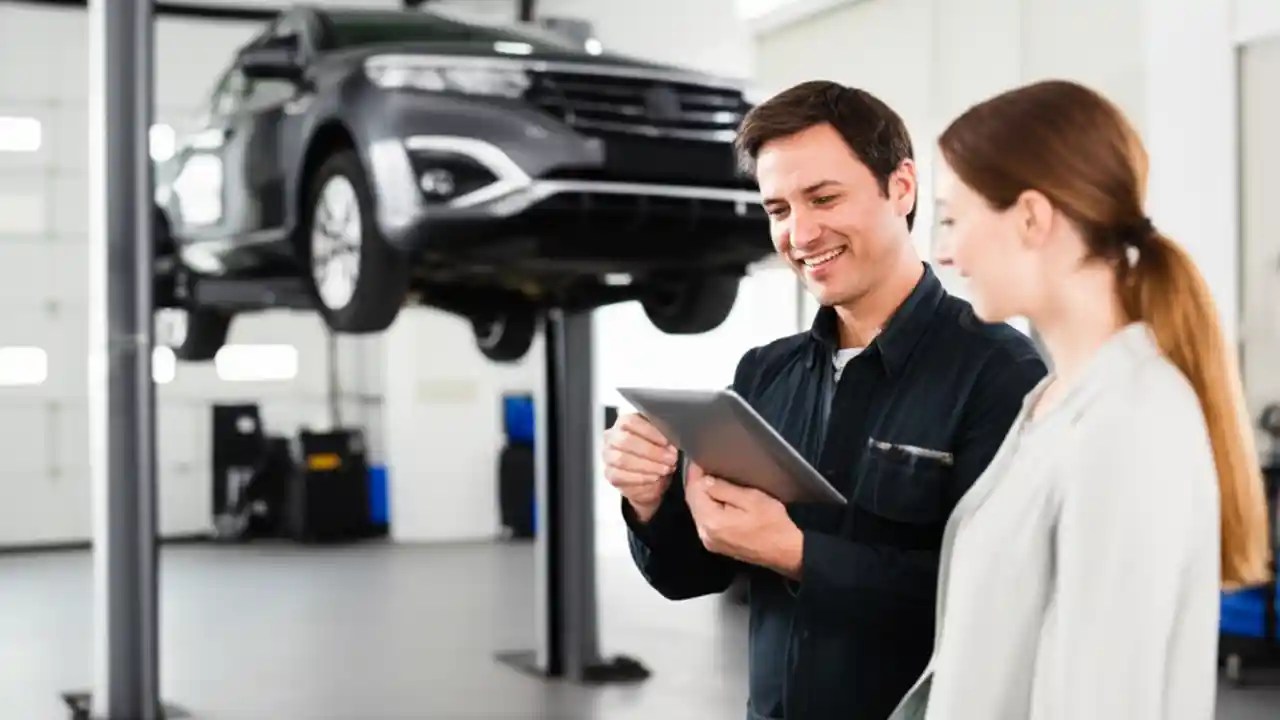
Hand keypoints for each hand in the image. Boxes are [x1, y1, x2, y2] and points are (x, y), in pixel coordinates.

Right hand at [602, 413, 679, 522]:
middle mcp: (612, 437)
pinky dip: (641, 478)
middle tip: (670, 458)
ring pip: (623, 459)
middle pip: (626, 441)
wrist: (653, 478)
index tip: (667, 441)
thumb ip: (664, 434)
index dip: (649, 431)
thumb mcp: (662, 439)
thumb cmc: (657, 453)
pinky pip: (622, 476)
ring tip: (665, 469)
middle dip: (652, 451)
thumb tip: (674, 434)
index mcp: (624, 423)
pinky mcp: (610, 475)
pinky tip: (655, 478)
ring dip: (648, 465)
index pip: (630, 422)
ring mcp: (608, 456)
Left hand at [684, 463, 804, 578]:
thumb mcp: (752, 499)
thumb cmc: (773, 524)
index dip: (694, 473)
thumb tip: (706, 480)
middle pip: (693, 502)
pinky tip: (716, 496)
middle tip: (702, 465)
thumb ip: (725, 488)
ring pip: (698, 511)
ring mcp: (709, 541)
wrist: (786, 552)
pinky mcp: (716, 544)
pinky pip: (706, 520)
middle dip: (696, 483)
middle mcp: (705, 533)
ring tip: (709, 477)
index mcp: (712, 522)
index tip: (697, 459)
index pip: (694, 492)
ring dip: (702, 494)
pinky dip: (708, 506)